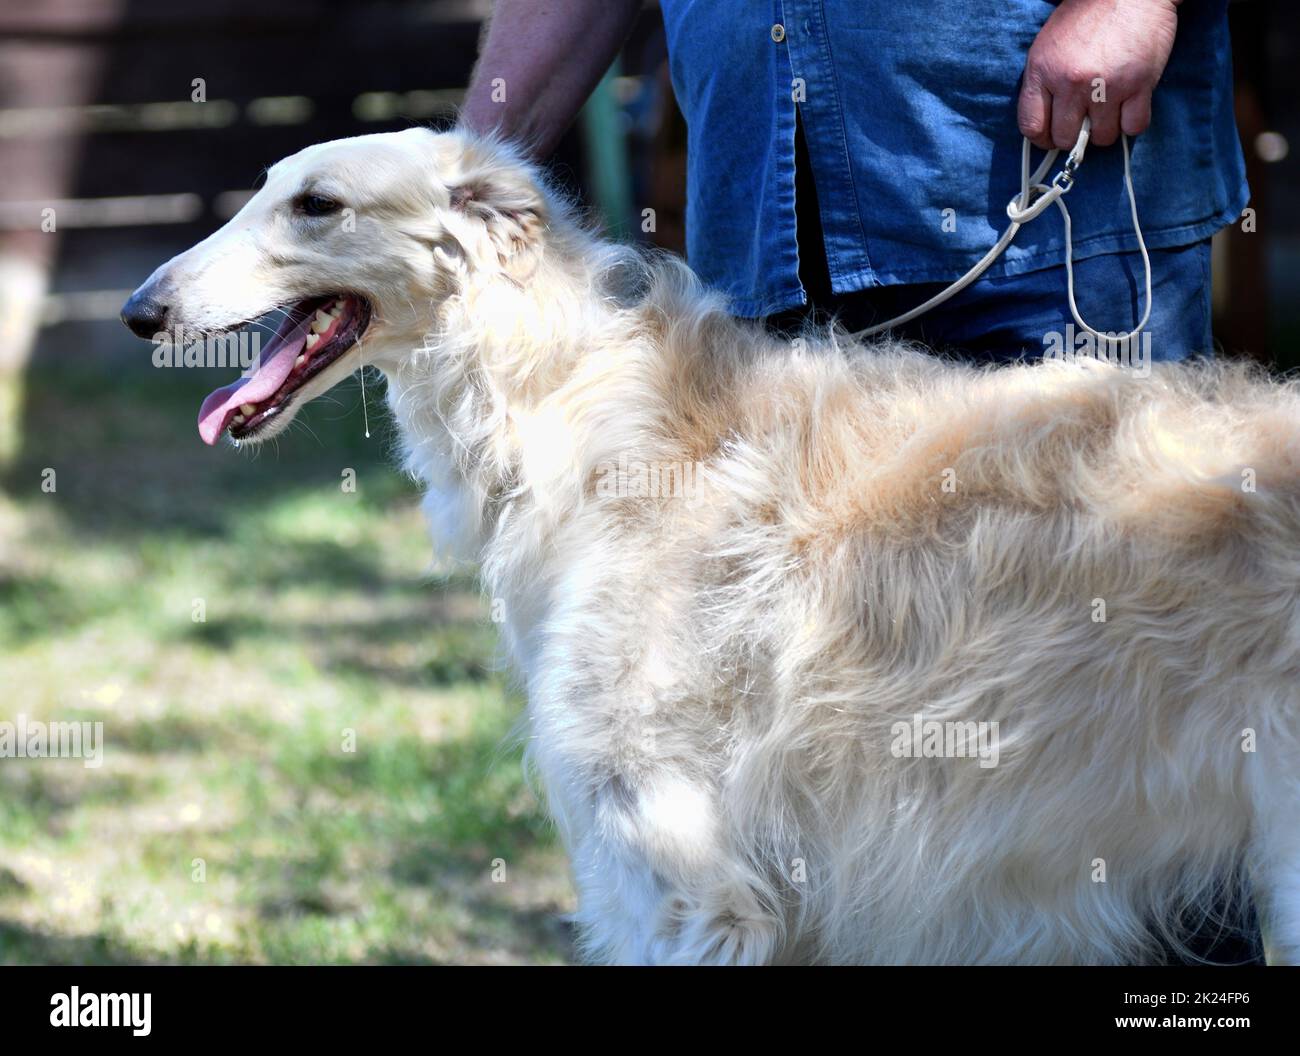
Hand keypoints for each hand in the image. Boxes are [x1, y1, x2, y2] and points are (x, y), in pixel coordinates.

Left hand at [1017, 0, 1180, 149]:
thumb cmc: (1087, 17)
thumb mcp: (1047, 46)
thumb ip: (1042, 84)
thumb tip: (1044, 125)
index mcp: (1043, 71)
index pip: (1032, 127)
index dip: (1042, 139)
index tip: (1051, 138)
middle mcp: (1071, 82)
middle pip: (1066, 139)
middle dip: (1074, 136)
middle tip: (1083, 123)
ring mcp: (1105, 86)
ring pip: (1100, 139)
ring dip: (1105, 130)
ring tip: (1108, 110)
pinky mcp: (1139, 84)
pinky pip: (1133, 127)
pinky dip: (1132, 124)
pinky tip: (1129, 108)